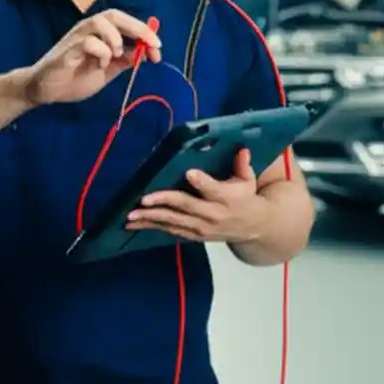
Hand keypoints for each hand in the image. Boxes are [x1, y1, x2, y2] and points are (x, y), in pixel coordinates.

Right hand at [20, 9, 161, 105]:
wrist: (45, 90)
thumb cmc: (73, 78)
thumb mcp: (106, 71)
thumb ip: (123, 60)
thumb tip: (144, 53)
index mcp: (98, 33)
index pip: (124, 22)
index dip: (144, 31)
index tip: (158, 49)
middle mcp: (87, 30)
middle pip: (114, 15)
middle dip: (137, 28)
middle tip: (153, 44)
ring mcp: (76, 38)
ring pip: (99, 22)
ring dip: (115, 37)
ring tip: (117, 54)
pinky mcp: (66, 51)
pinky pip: (87, 42)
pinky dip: (100, 52)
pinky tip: (100, 65)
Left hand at [126, 148, 267, 242]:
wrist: (253, 228)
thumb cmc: (245, 197)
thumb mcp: (247, 180)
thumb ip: (242, 165)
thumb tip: (241, 148)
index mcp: (227, 198)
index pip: (213, 189)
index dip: (202, 182)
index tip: (190, 173)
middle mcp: (212, 213)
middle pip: (186, 206)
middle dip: (163, 202)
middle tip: (143, 199)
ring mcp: (201, 227)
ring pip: (173, 221)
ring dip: (150, 218)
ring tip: (130, 215)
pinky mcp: (193, 235)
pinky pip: (171, 230)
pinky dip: (153, 227)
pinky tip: (135, 224)